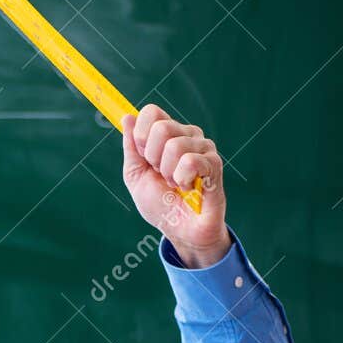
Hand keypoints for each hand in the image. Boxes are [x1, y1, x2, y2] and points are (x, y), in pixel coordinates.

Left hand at [121, 104, 230, 267]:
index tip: (144, 158)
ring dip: (168, 174)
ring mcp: (203, 148)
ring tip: (176, 184)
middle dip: (153, 158)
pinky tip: (188, 188)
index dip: (141, 137)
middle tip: (162, 175)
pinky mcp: (215, 164)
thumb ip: (131, 147)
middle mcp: (188, 135)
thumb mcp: (135, 175)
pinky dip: (182, 180)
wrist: (178, 230)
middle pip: (161, 128)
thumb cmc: (160, 203)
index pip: (152, 112)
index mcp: (168, 135)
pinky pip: (191, 161)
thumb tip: (127, 116)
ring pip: (175, 146)